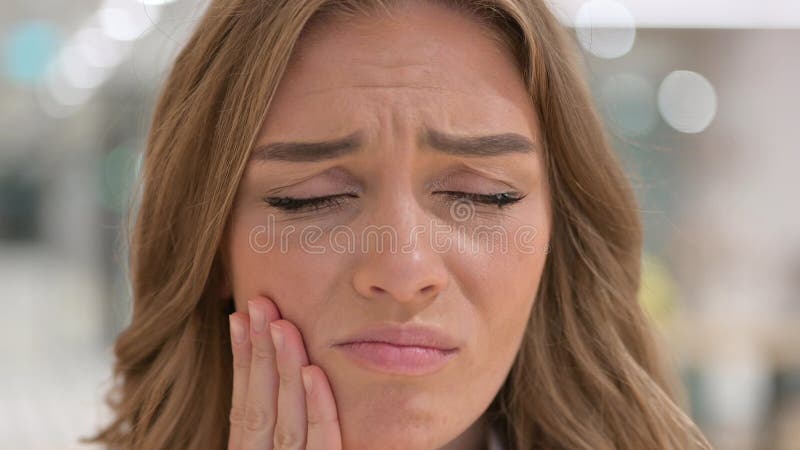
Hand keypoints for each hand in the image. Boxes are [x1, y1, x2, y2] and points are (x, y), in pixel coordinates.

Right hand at [227, 296, 342, 448]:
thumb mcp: (296, 445)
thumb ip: (293, 423)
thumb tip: (296, 368)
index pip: (244, 408)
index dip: (242, 361)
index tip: (240, 317)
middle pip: (260, 407)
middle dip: (259, 352)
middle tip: (260, 303)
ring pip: (286, 421)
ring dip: (284, 368)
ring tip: (281, 324)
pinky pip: (322, 443)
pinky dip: (316, 408)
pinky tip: (312, 372)